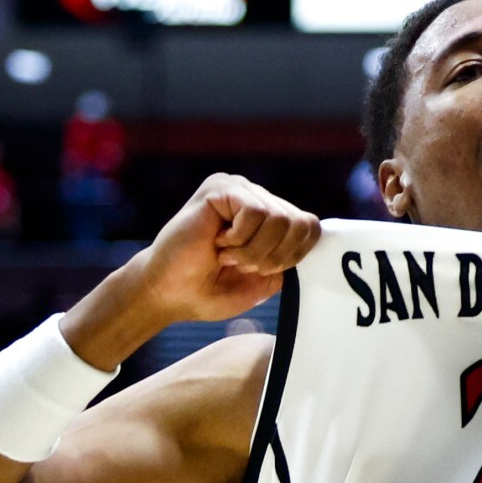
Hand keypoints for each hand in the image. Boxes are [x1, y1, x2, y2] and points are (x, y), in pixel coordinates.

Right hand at [134, 174, 320, 322]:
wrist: (168, 294)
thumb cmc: (210, 289)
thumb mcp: (263, 280)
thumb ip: (290, 258)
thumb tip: (313, 234)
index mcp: (270, 217)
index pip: (310, 226)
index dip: (294, 256)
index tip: (263, 270)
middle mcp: (257, 197)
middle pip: (300, 223)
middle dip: (274, 256)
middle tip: (241, 264)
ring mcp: (239, 188)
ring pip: (279, 218)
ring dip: (253, 250)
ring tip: (226, 255)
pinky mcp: (221, 187)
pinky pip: (255, 212)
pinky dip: (239, 238)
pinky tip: (217, 241)